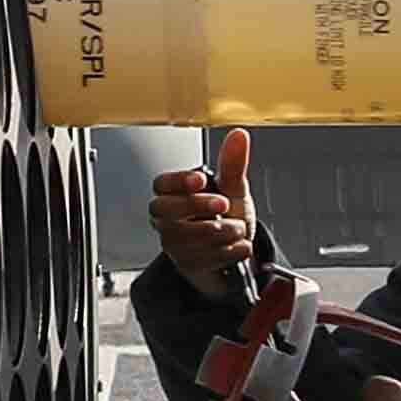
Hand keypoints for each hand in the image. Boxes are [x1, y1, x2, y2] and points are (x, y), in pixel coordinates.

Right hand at [147, 141, 265, 303]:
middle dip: (196, 206)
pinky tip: (237, 245)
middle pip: (164, 211)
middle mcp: (168, 220)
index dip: (178, 181)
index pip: (161, 185)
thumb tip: (239, 136)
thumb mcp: (232, 189)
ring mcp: (175, 244)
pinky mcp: (189, 265)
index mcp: (174, 195)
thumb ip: (233, 164)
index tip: (199, 180)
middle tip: (223, 204)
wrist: (232, 251)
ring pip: (186, 237)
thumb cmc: (225, 217)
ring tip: (238, 227)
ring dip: (221, 232)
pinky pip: (206, 258)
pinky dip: (229, 251)